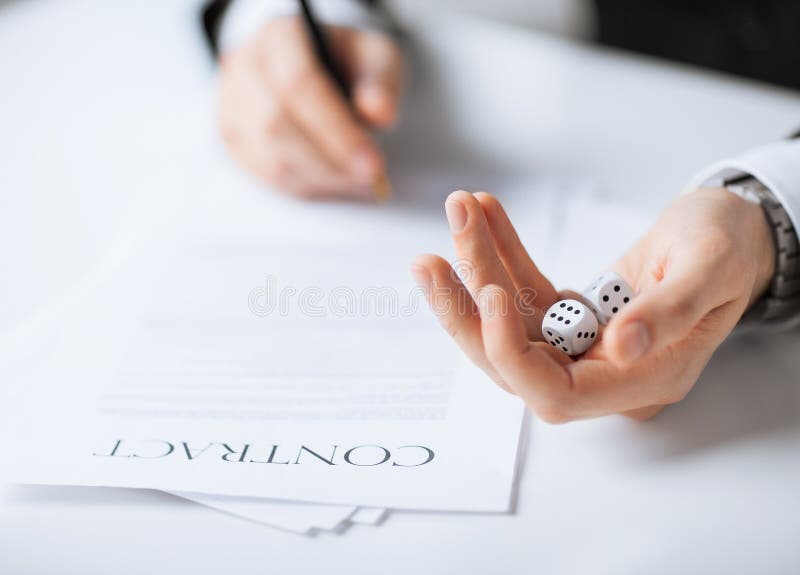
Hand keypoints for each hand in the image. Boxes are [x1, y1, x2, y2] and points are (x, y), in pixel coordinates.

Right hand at [217, 17, 402, 199]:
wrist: (321, 71)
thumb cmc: (349, 63)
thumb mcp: (377, 57)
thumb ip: (381, 81)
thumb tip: (379, 112)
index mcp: (280, 36)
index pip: (298, 84)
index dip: (336, 130)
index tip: (372, 163)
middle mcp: (245, 67)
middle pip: (277, 125)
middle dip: (329, 161)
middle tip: (370, 178)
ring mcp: (232, 105)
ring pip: (270, 158)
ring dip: (320, 178)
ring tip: (356, 178)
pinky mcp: (233, 139)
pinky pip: (266, 176)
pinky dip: (307, 185)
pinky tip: (333, 179)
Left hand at [411, 188, 775, 421]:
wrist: (734, 231)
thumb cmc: (732, 247)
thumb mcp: (710, 269)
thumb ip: (671, 311)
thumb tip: (624, 347)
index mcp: (643, 380)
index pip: (557, 394)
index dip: (512, 352)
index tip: (490, 295)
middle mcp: (605, 370)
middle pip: (515, 361)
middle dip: (467, 312)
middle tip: (429, 263)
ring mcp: (584, 343)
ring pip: (512, 320)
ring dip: (478, 266)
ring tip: (459, 211)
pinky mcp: (572, 314)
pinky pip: (526, 287)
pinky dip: (503, 250)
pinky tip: (485, 213)